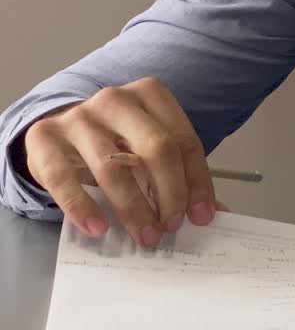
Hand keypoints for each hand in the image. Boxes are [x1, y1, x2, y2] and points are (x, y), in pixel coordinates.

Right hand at [19, 77, 216, 246]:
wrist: (60, 130)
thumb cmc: (115, 142)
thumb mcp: (149, 149)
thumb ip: (180, 175)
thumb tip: (216, 213)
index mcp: (151, 95)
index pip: (184, 141)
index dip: (197, 181)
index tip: (202, 216)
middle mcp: (115, 99)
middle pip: (155, 149)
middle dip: (170, 193)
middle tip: (173, 226)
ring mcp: (77, 116)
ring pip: (112, 167)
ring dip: (133, 208)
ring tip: (146, 234)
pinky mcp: (43, 138)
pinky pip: (62, 177)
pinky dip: (82, 207)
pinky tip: (98, 228)